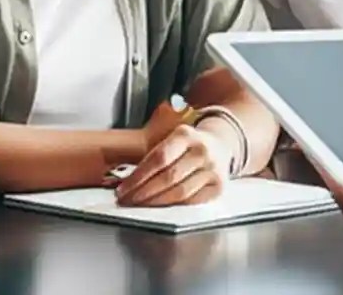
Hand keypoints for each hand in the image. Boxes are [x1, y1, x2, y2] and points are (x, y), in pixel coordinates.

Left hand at [116, 115, 233, 206]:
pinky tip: (161, 207)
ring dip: (155, 202)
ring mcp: (213, 168)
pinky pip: (192, 201)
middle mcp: (202, 150)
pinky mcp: (218, 185)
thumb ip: (152, 157)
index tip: (123, 190)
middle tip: (127, 201)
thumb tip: (127, 183)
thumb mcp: (171, 140)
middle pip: (168, 177)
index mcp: (186, 135)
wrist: (219, 145)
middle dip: (143, 192)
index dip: (138, 177)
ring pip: (180, 192)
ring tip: (140, 205)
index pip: (159, 158)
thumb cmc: (187, 146)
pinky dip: (173, 206)